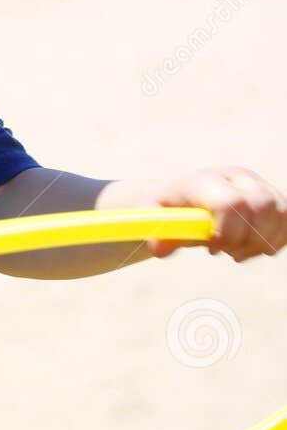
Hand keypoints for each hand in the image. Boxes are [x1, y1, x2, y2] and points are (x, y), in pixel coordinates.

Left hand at [140, 166, 286, 260]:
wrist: (181, 200)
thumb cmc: (168, 211)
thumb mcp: (154, 220)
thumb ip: (158, 232)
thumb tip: (159, 247)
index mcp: (206, 180)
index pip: (230, 201)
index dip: (228, 230)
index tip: (214, 248)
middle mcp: (236, 177)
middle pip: (261, 205)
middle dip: (246, 238)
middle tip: (226, 252)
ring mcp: (257, 186)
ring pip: (279, 213)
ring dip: (262, 242)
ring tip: (237, 252)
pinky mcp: (271, 198)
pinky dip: (276, 240)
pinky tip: (255, 247)